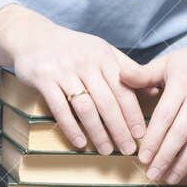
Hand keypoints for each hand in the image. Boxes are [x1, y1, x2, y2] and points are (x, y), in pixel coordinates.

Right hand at [0, 4, 146, 154]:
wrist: (33, 36)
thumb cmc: (73, 48)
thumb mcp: (102, 51)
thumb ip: (127, 70)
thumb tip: (154, 91)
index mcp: (103, 56)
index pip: (123, 88)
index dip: (133, 113)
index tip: (141, 134)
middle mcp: (85, 62)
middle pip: (107, 101)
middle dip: (119, 128)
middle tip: (128, 149)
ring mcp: (63, 70)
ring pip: (85, 107)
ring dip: (97, 132)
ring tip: (106, 150)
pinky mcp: (44, 79)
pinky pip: (59, 108)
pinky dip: (71, 128)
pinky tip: (80, 143)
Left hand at [124, 26, 186, 182]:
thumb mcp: (168, 62)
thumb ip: (144, 74)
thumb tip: (120, 76)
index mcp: (182, 82)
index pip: (165, 116)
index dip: (153, 139)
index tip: (142, 158)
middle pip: (181, 132)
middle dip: (166, 156)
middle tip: (152, 174)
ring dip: (184, 162)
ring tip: (169, 178)